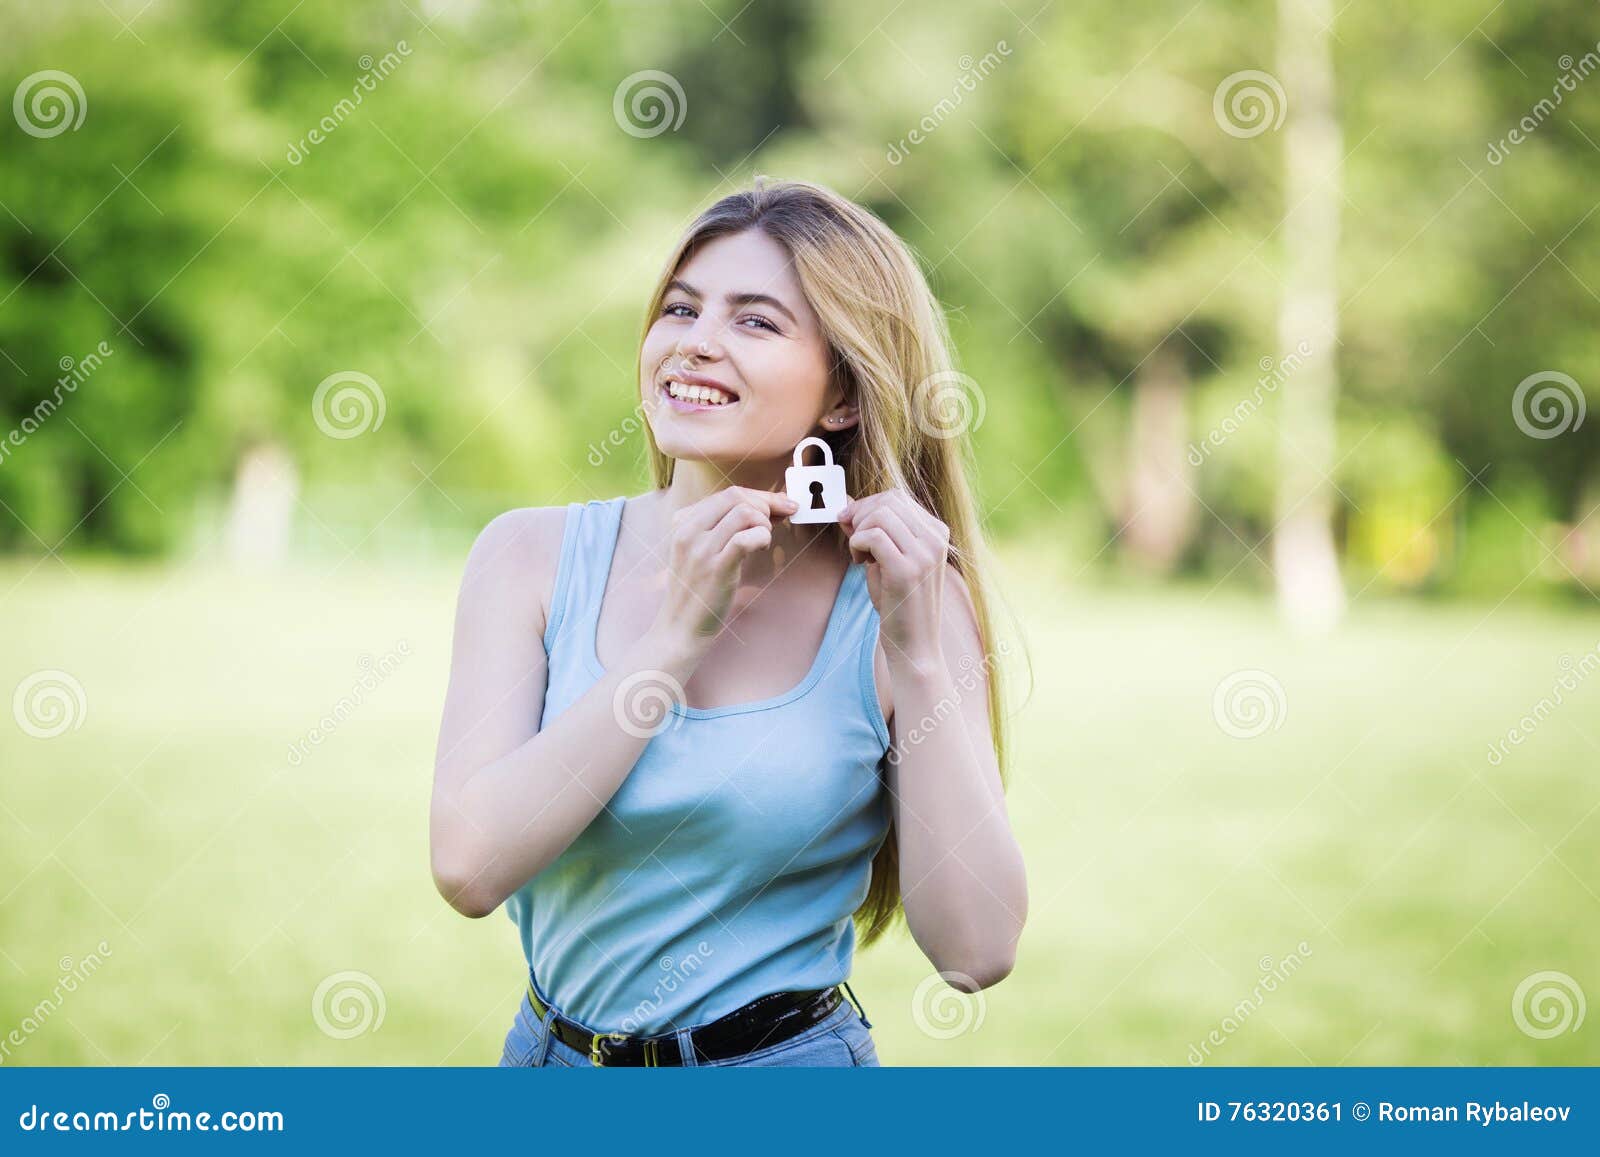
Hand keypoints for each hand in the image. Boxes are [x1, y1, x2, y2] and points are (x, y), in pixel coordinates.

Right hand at [651, 486, 798, 653]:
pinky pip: (745, 538)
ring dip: (764, 523)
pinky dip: (762, 537)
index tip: (780, 504)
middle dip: (766, 504)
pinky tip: (762, 547)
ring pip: (744, 513)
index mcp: (683, 522)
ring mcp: (701, 549)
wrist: (680, 627)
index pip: (728, 494)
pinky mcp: (716, 569)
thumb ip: (722, 527)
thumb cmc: (697, 589)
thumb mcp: (698, 551)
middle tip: (782, 518)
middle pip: (736, 496)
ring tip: (764, 539)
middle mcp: (688, 531)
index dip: (760, 496)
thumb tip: (767, 506)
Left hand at [838, 488, 949, 659]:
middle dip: (860, 515)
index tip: (852, 525)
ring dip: (859, 532)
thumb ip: (872, 530)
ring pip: (879, 515)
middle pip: (887, 501)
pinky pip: (872, 537)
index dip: (867, 506)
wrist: (915, 644)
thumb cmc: (899, 601)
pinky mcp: (907, 570)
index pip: (896, 497)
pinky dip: (857, 545)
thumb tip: (845, 504)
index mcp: (937, 532)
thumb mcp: (888, 558)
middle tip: (854, 541)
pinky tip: (861, 564)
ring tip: (860, 556)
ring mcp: (924, 554)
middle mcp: (936, 539)